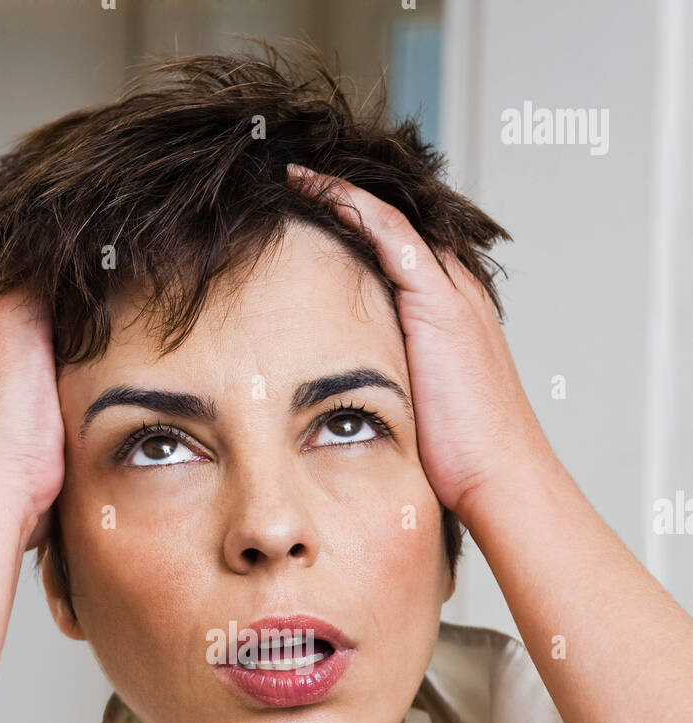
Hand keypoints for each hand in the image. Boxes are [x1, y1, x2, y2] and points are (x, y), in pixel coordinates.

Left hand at [285, 165, 553, 519]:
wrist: (499, 476)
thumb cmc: (464, 460)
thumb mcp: (425, 414)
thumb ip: (397, 392)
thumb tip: (354, 410)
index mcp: (455, 316)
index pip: (404, 252)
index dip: (360, 227)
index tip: (314, 214)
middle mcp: (457, 293)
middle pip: (400, 224)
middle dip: (351, 199)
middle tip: (300, 177)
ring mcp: (450, 294)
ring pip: (391, 218)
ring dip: (343, 191)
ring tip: (297, 173)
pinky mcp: (437, 303)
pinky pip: (390, 235)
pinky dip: (353, 207)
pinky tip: (318, 191)